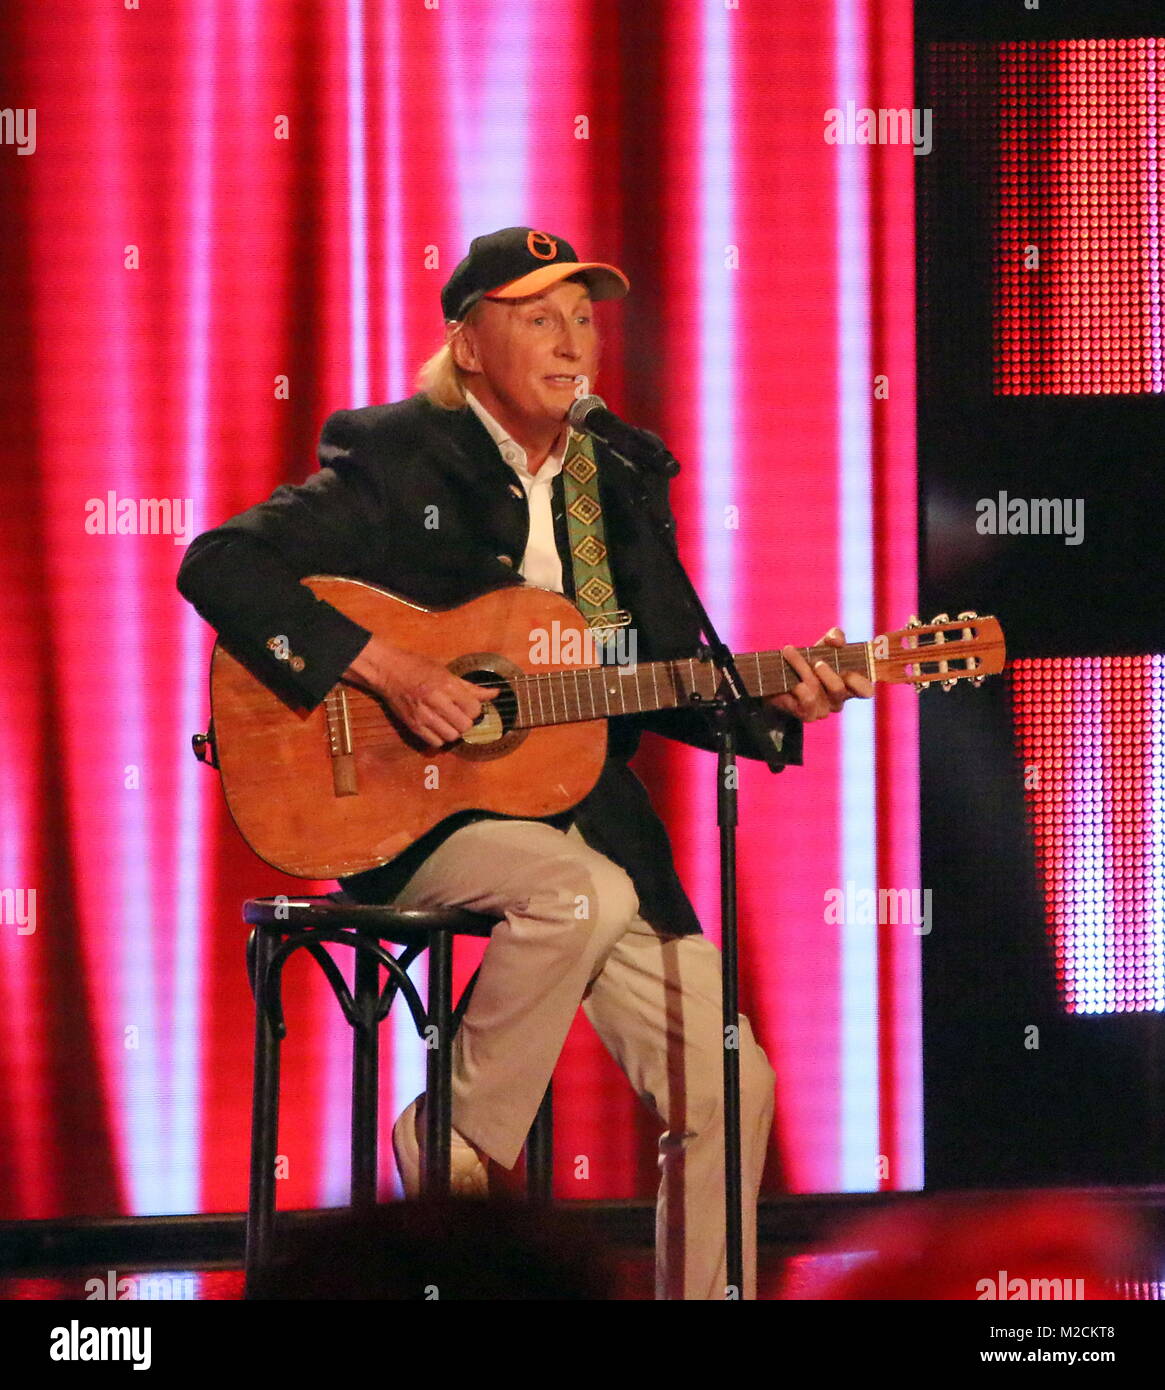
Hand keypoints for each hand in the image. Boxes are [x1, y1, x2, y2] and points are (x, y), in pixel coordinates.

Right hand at [344, 635, 498, 747]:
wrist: (388, 670)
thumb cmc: (418, 667)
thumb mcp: (446, 672)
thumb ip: (471, 688)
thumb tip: (495, 694)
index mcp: (446, 685)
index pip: (474, 709)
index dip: (475, 710)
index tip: (468, 706)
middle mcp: (435, 701)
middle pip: (464, 726)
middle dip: (465, 722)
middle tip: (459, 715)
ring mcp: (423, 715)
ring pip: (451, 737)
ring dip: (453, 731)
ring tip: (448, 722)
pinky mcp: (413, 725)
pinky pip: (435, 742)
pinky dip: (440, 738)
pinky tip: (438, 727)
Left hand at [768, 627, 874, 722]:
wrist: (781, 677)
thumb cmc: (811, 660)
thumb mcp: (824, 646)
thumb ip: (835, 637)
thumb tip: (837, 640)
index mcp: (850, 684)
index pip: (865, 691)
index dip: (860, 684)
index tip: (849, 673)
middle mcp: (839, 700)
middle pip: (838, 689)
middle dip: (826, 673)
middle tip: (817, 662)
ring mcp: (823, 710)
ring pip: (816, 692)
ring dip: (801, 669)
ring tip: (789, 653)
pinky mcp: (807, 715)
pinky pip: (804, 701)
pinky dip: (795, 685)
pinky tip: (788, 677)